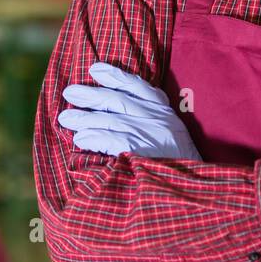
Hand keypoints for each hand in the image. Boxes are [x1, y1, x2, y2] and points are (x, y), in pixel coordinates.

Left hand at [58, 62, 199, 159]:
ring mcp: (150, 135)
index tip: (94, 69)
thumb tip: (115, 114)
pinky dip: (93, 138)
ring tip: (66, 119)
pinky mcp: (141, 153)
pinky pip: (110, 140)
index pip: (139, 87)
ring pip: (110, 120)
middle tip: (69, 92)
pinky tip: (80, 139)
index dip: (115, 76)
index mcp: (166, 113)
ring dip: (84, 118)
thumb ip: (151, 122)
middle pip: (118, 101)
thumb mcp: (172, 136)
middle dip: (90, 95)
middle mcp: (159, 119)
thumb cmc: (179, 167)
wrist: (194, 192)